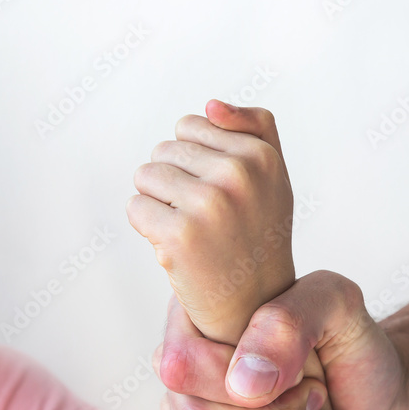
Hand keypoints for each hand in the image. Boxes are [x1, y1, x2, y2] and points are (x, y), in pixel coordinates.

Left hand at [126, 100, 295, 345]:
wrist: (252, 304)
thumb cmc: (255, 234)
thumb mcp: (273, 176)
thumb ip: (256, 127)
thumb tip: (210, 105)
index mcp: (260, 155)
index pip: (190, 125)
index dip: (196, 160)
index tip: (222, 193)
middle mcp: (238, 176)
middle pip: (163, 149)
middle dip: (174, 182)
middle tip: (206, 219)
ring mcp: (208, 205)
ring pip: (145, 175)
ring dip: (157, 203)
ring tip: (190, 230)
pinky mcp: (178, 235)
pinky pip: (135, 207)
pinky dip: (146, 227)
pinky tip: (175, 247)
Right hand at [155, 270, 408, 409]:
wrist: (384, 407)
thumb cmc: (357, 351)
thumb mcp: (338, 307)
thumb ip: (289, 323)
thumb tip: (242, 385)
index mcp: (199, 327)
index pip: (178, 365)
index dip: (233, 381)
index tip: (296, 378)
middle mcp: (186, 382)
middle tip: (319, 403)